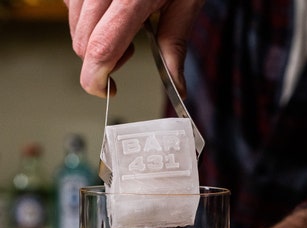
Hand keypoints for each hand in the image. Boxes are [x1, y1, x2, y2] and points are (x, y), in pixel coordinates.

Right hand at [63, 0, 203, 97]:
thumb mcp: (186, 5)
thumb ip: (174, 46)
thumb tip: (176, 85)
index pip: (101, 49)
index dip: (98, 79)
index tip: (109, 90)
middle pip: (82, 43)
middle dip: (102, 61)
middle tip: (130, 53)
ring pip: (73, 27)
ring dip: (94, 40)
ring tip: (124, 29)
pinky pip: (71, 6)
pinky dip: (87, 19)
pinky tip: (109, 13)